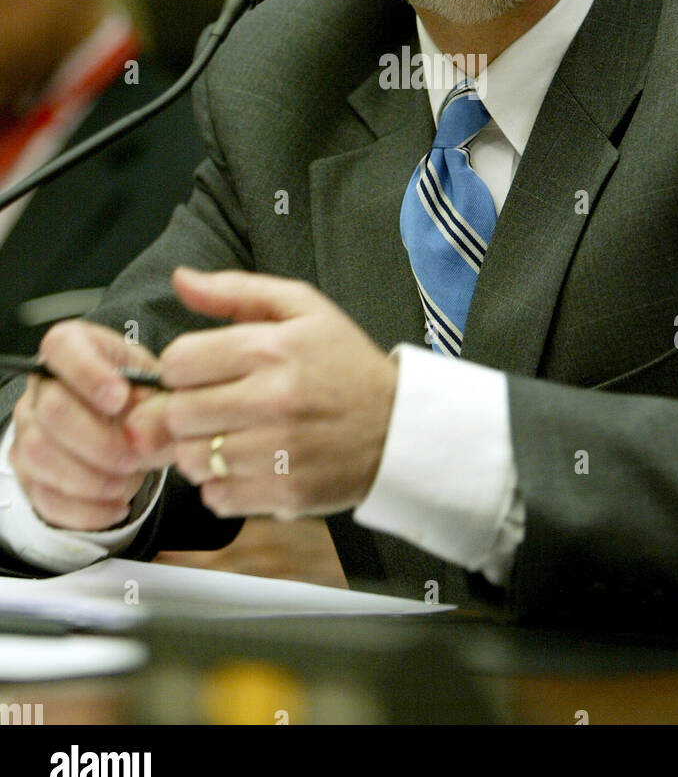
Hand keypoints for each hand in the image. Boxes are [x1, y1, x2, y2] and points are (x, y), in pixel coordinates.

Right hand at [10, 321, 160, 529]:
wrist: (134, 430)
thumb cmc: (144, 398)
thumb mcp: (162, 391)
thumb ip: (159, 407)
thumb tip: (143, 436)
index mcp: (76, 347)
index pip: (63, 346)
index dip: (88, 373)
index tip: (120, 398)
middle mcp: (43, 385)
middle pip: (51, 409)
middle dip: (98, 441)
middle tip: (134, 456)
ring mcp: (29, 429)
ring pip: (40, 455)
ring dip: (90, 478)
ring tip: (129, 481)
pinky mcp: (29, 472)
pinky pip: (43, 496)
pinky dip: (84, 510)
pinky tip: (117, 506)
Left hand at [125, 268, 398, 520]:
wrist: (400, 427)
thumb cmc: (346, 363)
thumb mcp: (303, 307)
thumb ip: (236, 290)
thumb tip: (181, 280)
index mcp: (271, 348)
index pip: (177, 361)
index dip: (181, 367)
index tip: (201, 372)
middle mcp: (271, 399)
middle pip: (178, 414)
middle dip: (187, 409)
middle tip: (214, 406)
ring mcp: (278, 451)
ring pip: (190, 459)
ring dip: (201, 450)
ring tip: (231, 436)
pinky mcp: (284, 493)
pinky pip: (216, 497)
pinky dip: (222, 485)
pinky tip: (247, 465)